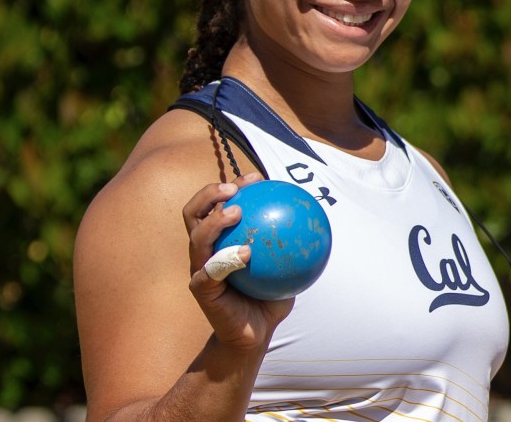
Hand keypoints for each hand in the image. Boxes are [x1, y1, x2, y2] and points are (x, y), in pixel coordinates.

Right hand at [182, 173, 293, 350]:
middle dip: (208, 194)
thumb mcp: (287, 266)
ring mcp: (200, 268)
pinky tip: (246, 253)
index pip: (219, 205)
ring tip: (234, 212)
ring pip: (197, 237)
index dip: (233, 186)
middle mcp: (205, 250)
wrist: (254, 333)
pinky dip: (226, 260)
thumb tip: (316, 214)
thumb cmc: (270, 297)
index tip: (257, 178)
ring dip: (214, 221)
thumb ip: (294, 243)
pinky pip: (209, 272)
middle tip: (233, 188)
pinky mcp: (201, 289)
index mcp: (221, 240)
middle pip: (194, 213)